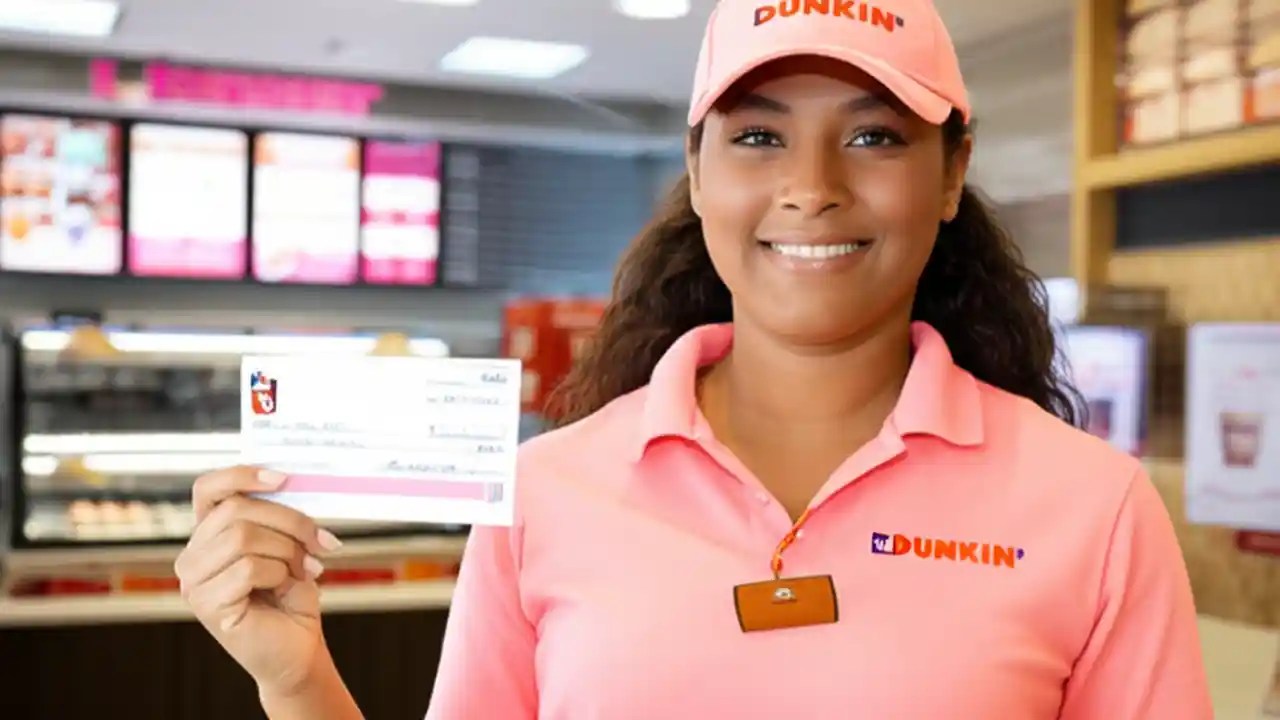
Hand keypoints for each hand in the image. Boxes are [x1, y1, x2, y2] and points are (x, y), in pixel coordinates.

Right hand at [176, 466, 342, 697]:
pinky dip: (278, 573)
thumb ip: (278, 517)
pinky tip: (287, 587)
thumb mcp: (288, 546)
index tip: (283, 478)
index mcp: (209, 535)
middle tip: (319, 542)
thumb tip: (290, 482)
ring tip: (305, 569)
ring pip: (243, 536)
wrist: (297, 649)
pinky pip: (248, 568)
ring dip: (287, 550)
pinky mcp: (207, 604)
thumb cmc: (291, 596)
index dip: (242, 474)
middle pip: (236, 509)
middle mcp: (193, 556)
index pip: (208, 489)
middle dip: (289, 521)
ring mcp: (194, 581)